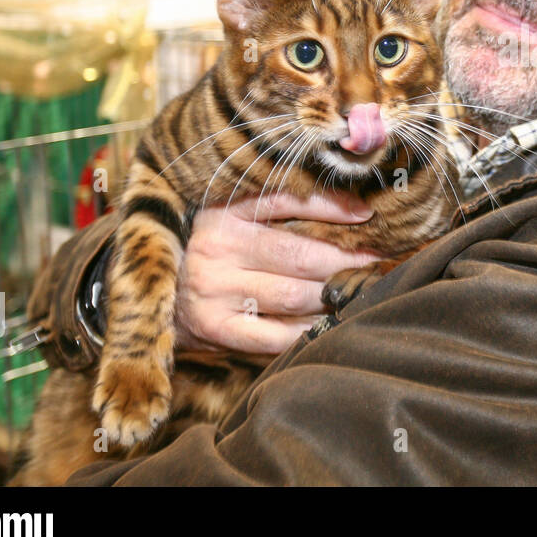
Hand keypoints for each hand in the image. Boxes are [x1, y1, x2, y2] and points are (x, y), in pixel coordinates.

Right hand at [174, 191, 379, 354]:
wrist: (162, 295)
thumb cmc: (216, 251)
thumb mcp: (235, 218)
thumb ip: (279, 211)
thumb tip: (351, 211)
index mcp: (223, 210)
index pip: (286, 202)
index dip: (331, 208)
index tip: (366, 215)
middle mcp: (216, 247)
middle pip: (298, 255)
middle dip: (345, 260)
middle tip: (374, 262)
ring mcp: (214, 290)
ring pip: (293, 295)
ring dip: (333, 295)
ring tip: (358, 290)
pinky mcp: (216, 327)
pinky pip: (276, 334)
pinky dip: (310, 331)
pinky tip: (331, 323)